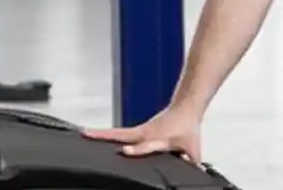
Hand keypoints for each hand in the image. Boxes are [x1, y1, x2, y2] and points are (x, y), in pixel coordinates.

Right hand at [81, 105, 202, 163]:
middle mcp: (147, 132)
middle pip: (122, 134)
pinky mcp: (138, 129)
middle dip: (105, 136)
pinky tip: (94, 136)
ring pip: (118, 132)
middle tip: (87, 134)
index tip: (125, 152)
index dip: (137, 149)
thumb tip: (198, 175)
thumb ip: (193, 162)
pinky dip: (107, 134)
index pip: (147, 145)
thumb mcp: (194, 148)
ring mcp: (140, 129)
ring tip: (84, 134)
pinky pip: (120, 133)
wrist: (186, 107)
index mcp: (160, 138)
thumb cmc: (189, 128)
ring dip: (101, 133)